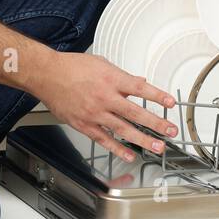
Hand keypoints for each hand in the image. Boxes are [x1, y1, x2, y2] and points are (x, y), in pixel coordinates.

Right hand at [32, 52, 179, 161]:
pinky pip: (104, 139)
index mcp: (111, 79)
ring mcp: (95, 113)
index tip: (171, 103)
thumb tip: (140, 82)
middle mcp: (105, 97)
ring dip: (143, 139)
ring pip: (123, 129)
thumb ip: (122, 76)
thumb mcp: (101, 64)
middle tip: (171, 130)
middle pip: (136, 113)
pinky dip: (118, 148)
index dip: (158, 97)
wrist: (46, 75)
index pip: (141, 89)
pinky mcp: (84, 124)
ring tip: (157, 147)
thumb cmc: (71, 67)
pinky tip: (129, 155)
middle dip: (156, 123)